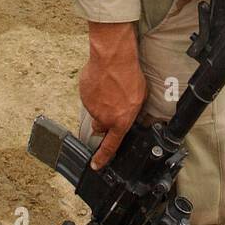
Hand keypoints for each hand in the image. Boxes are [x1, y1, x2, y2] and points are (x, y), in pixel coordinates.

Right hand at [79, 21, 145, 169]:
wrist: (112, 58)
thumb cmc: (129, 76)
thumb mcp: (140, 98)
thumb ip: (133, 112)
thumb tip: (130, 116)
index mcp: (120, 121)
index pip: (110, 146)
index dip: (102, 158)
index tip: (96, 165)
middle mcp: (103, 118)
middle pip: (100, 127)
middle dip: (104, 121)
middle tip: (112, 106)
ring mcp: (91, 107)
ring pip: (95, 111)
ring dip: (101, 104)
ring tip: (110, 87)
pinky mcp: (83, 95)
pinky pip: (89, 98)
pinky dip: (94, 92)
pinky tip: (103, 81)